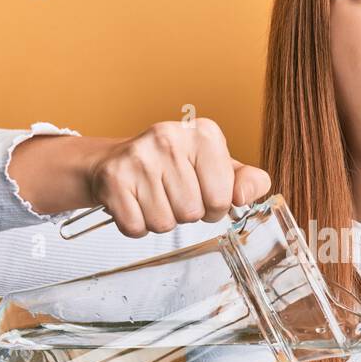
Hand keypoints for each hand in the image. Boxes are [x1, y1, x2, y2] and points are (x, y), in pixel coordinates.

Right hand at [87, 117, 270, 237]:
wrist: (115, 160)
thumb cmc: (173, 167)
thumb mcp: (217, 167)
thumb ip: (246, 180)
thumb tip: (247, 195)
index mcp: (203, 134)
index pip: (222, 198)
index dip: (214, 206)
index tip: (202, 192)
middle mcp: (169, 138)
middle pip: (193, 213)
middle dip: (186, 214)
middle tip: (173, 194)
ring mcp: (139, 157)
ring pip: (164, 224)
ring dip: (161, 220)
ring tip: (154, 197)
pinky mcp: (113, 179)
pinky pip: (136, 227)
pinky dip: (137, 225)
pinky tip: (135, 203)